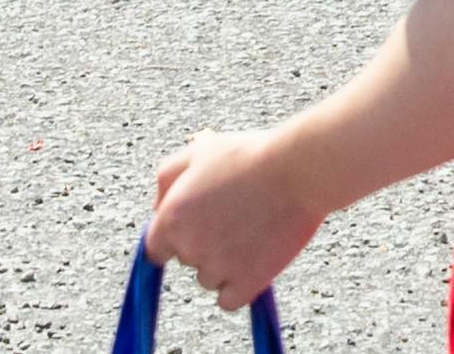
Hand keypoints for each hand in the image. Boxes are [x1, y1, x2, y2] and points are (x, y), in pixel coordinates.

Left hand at [142, 136, 320, 306]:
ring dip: (225, 265)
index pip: (155, 247)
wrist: (297, 170)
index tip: (197, 227)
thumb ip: (167, 178)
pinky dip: (240, 287)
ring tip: (252, 232)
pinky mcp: (246, 284)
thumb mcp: (199, 152)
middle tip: (235, 215)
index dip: (175, 237)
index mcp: (171, 218)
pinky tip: (255, 261)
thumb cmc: (251, 156)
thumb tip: (158, 205)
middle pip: (187, 260)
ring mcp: (217, 268)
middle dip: (205, 243)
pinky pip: (229, 301)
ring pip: (209, 280)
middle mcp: (189, 247)